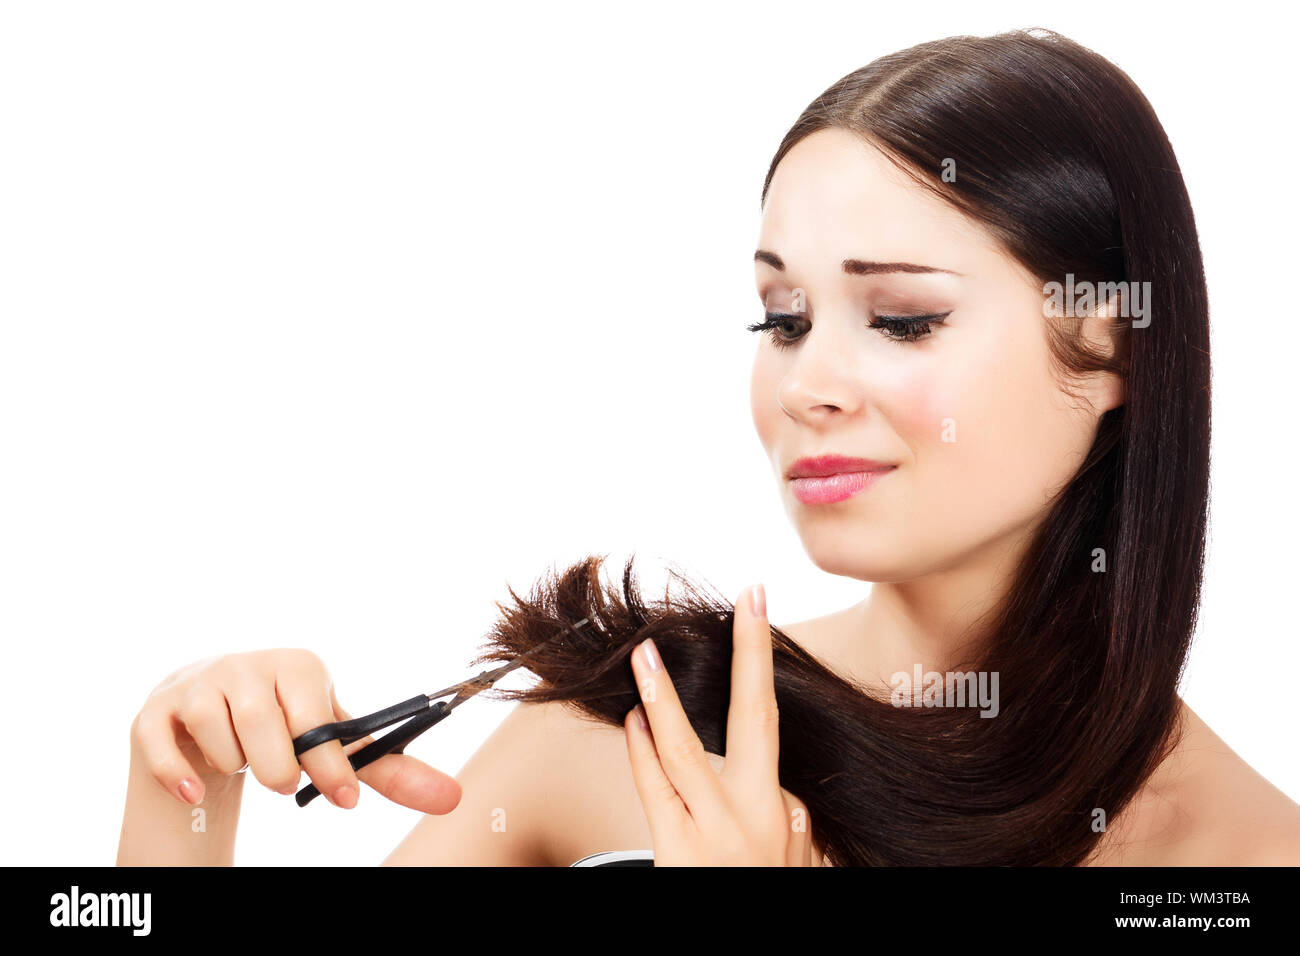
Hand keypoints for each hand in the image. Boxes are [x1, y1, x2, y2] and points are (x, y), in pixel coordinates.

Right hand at [130, 649, 461, 813]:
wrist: (205, 715)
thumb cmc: (283, 726)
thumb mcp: (334, 743)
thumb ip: (389, 769)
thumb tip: (453, 798)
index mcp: (297, 666)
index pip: (315, 720)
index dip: (329, 765)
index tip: (342, 799)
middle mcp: (246, 665)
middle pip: (265, 736)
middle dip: (276, 772)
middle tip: (278, 775)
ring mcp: (197, 683)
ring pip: (220, 744)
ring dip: (235, 769)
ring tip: (240, 759)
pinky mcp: (155, 710)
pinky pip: (162, 747)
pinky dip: (179, 775)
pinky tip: (194, 789)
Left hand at [624, 583, 822, 864]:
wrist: (752, 938)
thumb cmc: (767, 892)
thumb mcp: (795, 857)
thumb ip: (786, 816)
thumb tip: (777, 785)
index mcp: (781, 806)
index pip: (769, 716)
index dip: (760, 656)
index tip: (755, 602)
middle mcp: (754, 814)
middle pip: (748, 720)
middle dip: (743, 656)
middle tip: (738, 601)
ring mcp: (713, 833)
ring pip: (686, 753)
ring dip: (664, 700)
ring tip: (648, 656)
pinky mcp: (676, 854)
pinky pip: (655, 792)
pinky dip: (643, 752)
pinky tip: (635, 721)